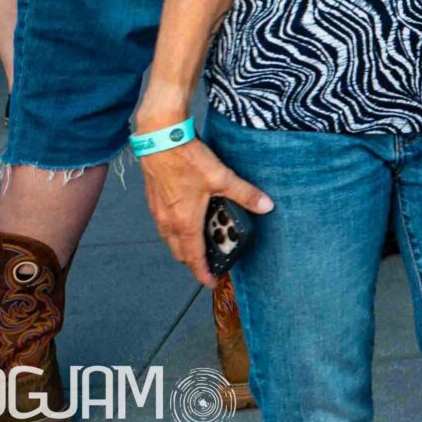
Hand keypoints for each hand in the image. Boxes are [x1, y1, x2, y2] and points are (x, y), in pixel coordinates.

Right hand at [141, 139, 271, 290]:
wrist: (159, 139)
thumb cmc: (187, 160)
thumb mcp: (221, 177)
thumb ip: (244, 193)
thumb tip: (267, 205)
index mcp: (184, 222)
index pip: (193, 256)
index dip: (202, 272)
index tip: (211, 282)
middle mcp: (167, 222)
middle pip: (179, 251)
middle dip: (193, 261)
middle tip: (208, 266)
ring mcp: (158, 211)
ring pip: (170, 238)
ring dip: (183, 246)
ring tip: (199, 246)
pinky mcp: (154, 200)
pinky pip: (164, 225)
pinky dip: (175, 231)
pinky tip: (185, 221)